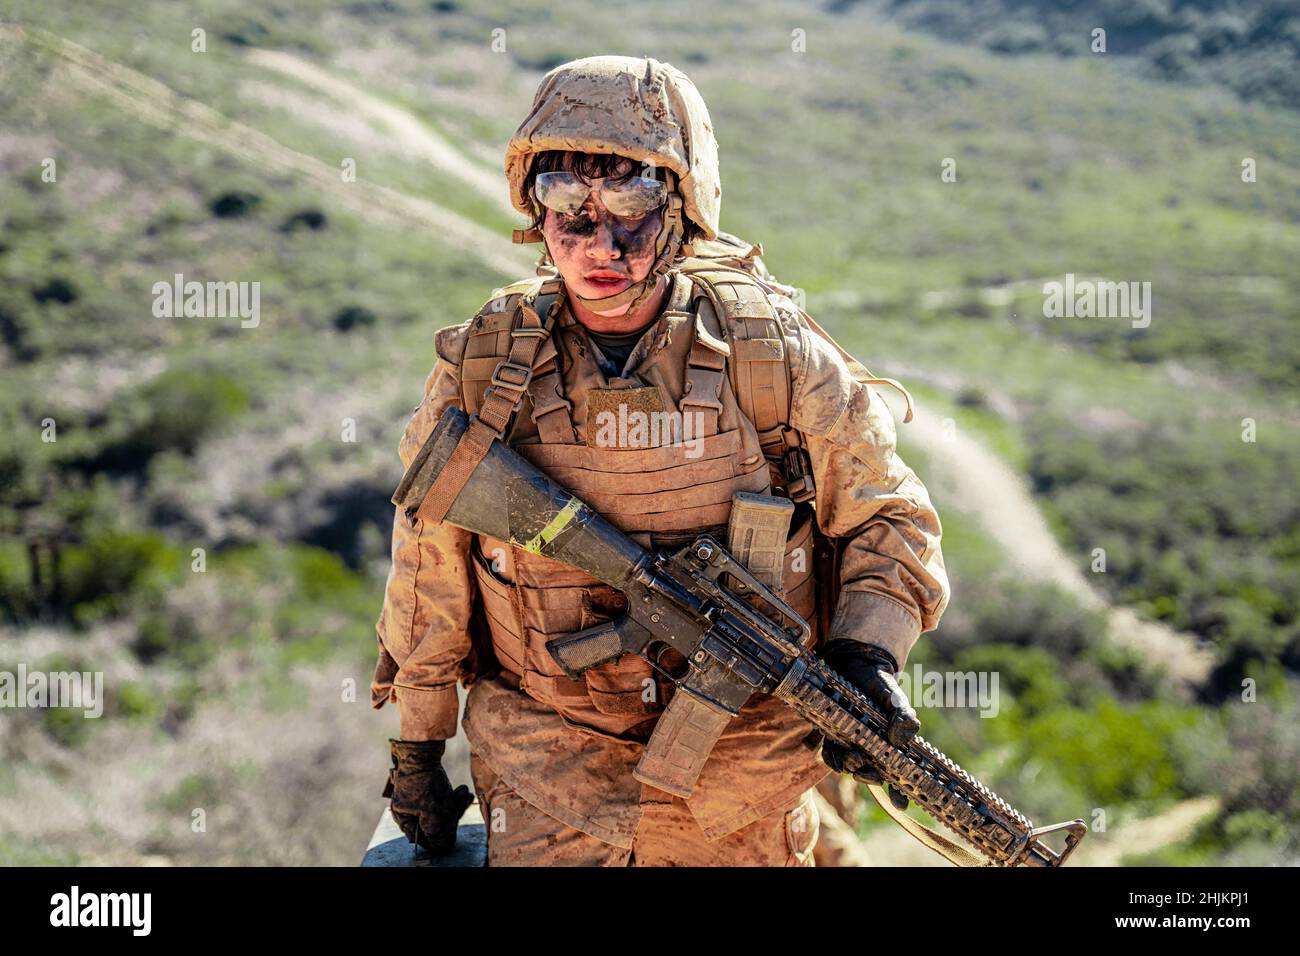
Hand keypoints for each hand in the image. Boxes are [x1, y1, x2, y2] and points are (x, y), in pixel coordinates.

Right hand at [383, 738, 474, 854]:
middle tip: (461, 809)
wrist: (424, 750)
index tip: (451, 831)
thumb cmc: (426, 783)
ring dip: (454, 805)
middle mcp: (406, 807)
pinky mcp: (426, 784)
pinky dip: (452, 796)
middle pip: (432, 822)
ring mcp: (415, 795)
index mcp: (402, 817)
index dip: (438, 837)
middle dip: (450, 817)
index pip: (421, 837)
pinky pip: (441, 796)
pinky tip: (463, 791)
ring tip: (464, 796)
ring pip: (439, 809)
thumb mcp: (433, 813)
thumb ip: (437, 833)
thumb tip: (441, 846)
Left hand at [817, 640, 918, 810]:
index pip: (898, 775)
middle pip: (871, 774)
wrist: (856, 664)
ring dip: (851, 767)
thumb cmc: (880, 684)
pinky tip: (838, 750)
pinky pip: (830, 754)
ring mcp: (851, 743)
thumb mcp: (895, 698)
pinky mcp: (832, 735)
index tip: (902, 803)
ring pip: (850, 767)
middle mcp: (871, 748)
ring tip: (854, 756)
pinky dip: (834, 756)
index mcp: (890, 745)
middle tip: (868, 770)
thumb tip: (902, 738)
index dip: (900, 793)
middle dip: (870, 776)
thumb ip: (903, 716)